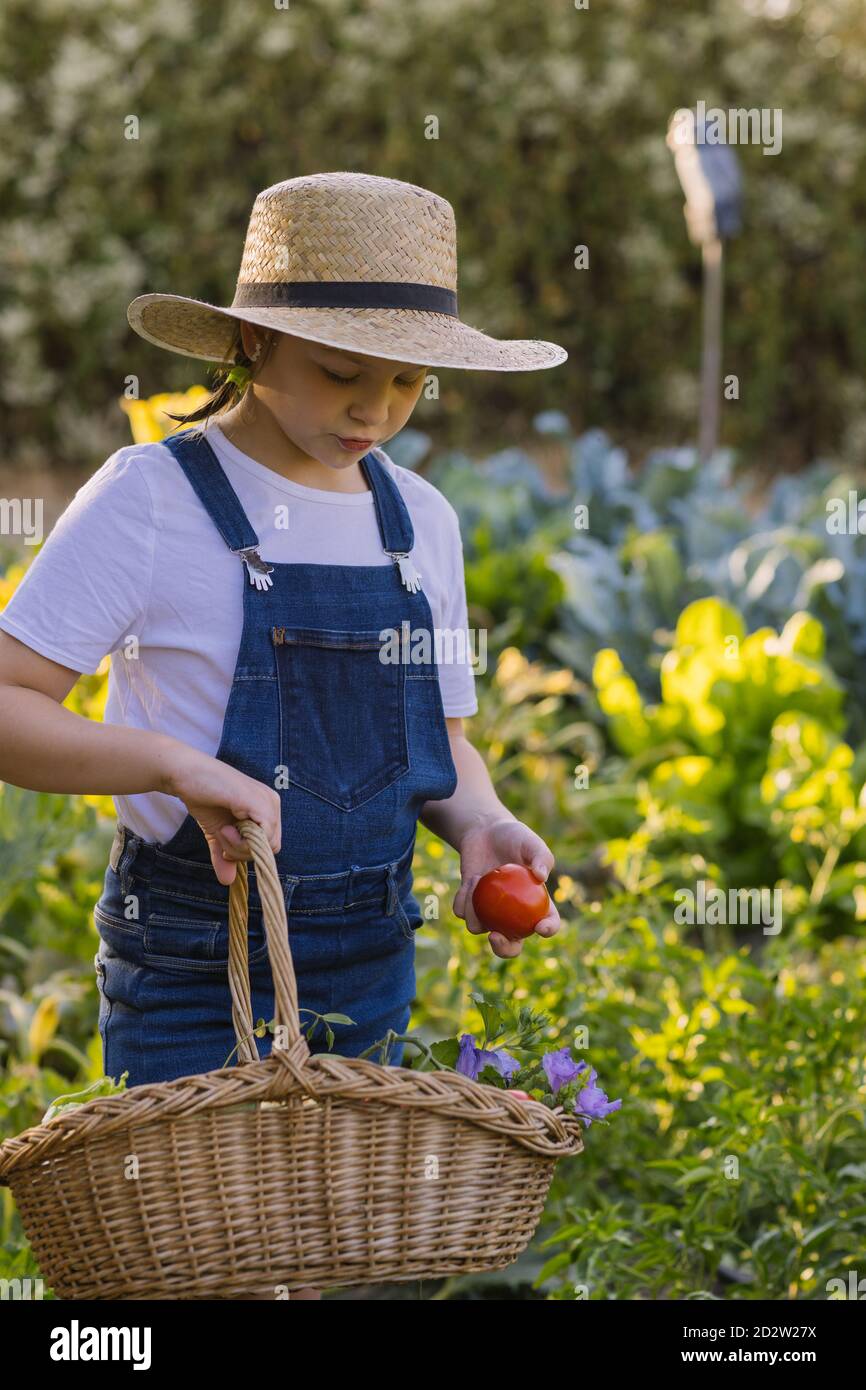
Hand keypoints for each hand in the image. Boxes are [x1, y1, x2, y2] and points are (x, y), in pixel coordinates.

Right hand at [163, 743, 281, 884]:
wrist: (184, 775)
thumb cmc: (203, 798)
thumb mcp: (217, 833)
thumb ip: (224, 855)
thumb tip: (228, 882)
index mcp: (267, 808)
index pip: (270, 845)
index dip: (247, 852)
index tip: (225, 845)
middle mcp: (272, 802)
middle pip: (271, 848)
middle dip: (244, 852)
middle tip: (224, 837)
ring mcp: (267, 801)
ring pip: (267, 846)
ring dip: (240, 847)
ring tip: (223, 831)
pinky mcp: (257, 802)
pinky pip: (261, 837)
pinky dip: (241, 842)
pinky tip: (226, 829)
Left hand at [452, 815, 560, 957]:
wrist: (485, 831)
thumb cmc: (514, 837)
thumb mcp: (531, 842)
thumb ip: (541, 856)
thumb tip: (542, 877)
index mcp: (536, 904)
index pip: (548, 923)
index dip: (548, 930)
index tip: (540, 927)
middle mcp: (513, 915)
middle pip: (512, 945)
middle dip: (503, 949)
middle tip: (495, 936)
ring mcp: (490, 912)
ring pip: (480, 929)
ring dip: (475, 911)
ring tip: (478, 879)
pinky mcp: (470, 904)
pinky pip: (464, 913)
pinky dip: (463, 900)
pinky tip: (469, 881)